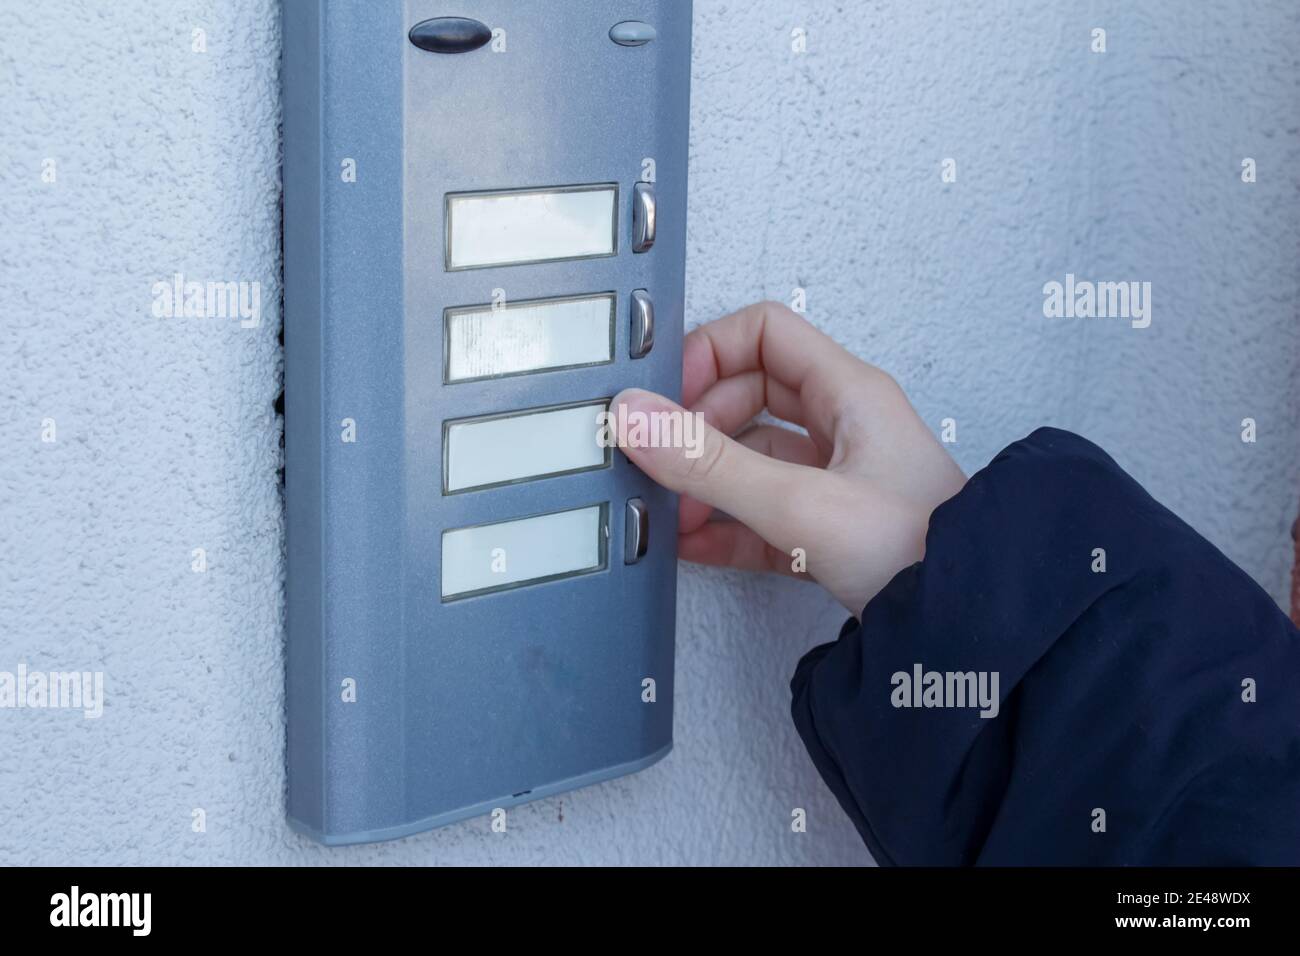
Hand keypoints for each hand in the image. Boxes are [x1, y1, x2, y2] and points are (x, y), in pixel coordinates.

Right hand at [611, 301, 966, 614]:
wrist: (971, 628)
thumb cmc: (920, 553)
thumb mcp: (800, 503)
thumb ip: (711, 464)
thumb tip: (638, 419)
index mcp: (849, 394)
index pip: (764, 334)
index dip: (709, 354)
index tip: (667, 397)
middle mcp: (844, 428)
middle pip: (749, 395)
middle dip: (700, 426)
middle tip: (663, 459)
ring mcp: (837, 480)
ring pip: (753, 458)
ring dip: (707, 482)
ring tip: (672, 510)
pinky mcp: (830, 531)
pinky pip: (762, 513)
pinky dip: (724, 526)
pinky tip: (693, 544)